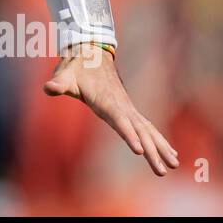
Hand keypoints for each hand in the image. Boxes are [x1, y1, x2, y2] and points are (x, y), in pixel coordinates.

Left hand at [43, 43, 179, 176]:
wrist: (91, 52)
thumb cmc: (75, 67)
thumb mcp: (64, 75)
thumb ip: (58, 84)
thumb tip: (48, 87)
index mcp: (106, 101)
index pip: (119, 120)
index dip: (128, 135)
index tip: (139, 150)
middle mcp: (121, 106)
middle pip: (139, 131)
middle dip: (152, 150)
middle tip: (162, 170)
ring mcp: (128, 109)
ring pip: (148, 130)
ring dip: (161, 147)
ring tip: (174, 165)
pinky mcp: (129, 111)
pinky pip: (147, 128)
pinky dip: (159, 140)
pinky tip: (170, 154)